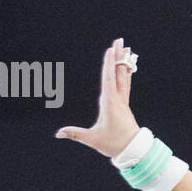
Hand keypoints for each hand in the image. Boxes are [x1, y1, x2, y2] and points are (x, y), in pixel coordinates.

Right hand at [54, 38, 140, 156]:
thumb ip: (76, 134)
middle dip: (118, 56)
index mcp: (110, 103)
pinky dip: (126, 73)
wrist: (134, 150)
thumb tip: (58, 133)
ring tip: (127, 48)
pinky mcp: (125, 104)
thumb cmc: (114, 144)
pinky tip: (127, 66)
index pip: (109, 79)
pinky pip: (126, 84)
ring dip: (124, 62)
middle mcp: (118, 99)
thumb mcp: (93, 139)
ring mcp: (123, 100)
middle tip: (120, 40)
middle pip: (119, 73)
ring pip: (124, 77)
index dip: (109, 64)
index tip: (110, 51)